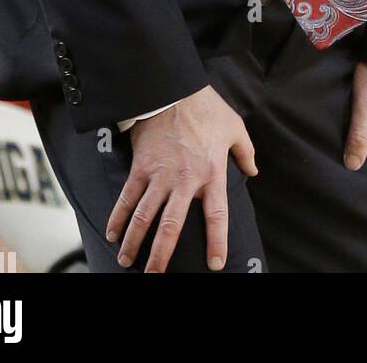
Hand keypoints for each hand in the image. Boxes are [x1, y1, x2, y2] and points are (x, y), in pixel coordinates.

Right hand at [106, 84, 256, 272]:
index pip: (216, 215)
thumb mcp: (234, 127)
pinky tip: (113, 234)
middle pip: (172, 226)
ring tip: (128, 262)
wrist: (173, 90)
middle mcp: (184, 180)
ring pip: (144, 217)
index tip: (214, 263)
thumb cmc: (206, 108)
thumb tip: (252, 170)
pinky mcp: (140, 167)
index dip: (216, 241)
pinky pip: (127, 197)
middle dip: (162, 255)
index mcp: (211, 173)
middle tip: (155, 276)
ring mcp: (159, 175)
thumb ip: (245, 152)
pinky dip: (119, 217)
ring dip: (135, 242)